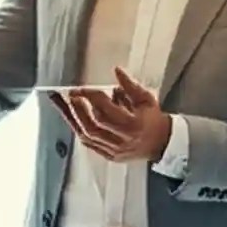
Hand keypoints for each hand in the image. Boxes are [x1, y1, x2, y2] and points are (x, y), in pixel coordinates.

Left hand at [48, 67, 171, 162]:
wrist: (162, 143)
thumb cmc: (153, 120)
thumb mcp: (146, 99)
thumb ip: (130, 86)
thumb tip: (117, 71)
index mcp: (133, 124)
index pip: (105, 109)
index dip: (90, 97)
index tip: (80, 89)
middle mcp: (122, 139)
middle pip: (92, 125)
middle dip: (78, 109)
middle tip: (69, 95)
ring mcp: (115, 150)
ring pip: (88, 135)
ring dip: (73, 119)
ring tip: (63, 105)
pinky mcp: (110, 155)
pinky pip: (89, 144)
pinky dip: (79, 131)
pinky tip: (72, 120)